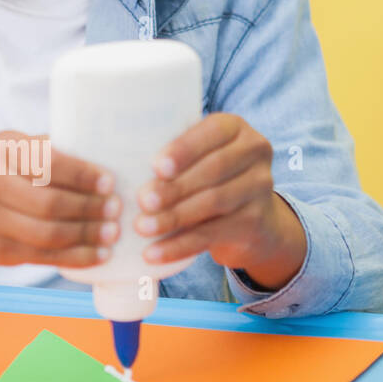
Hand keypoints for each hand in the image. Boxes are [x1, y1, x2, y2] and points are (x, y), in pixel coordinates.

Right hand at [0, 129, 121, 267]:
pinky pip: (43, 258)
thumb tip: (102, 160)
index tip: (109, 182)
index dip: (82, 175)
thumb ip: (48, 150)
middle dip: (88, 208)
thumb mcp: (13, 146)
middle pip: (48, 203)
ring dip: (86, 236)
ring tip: (111, 233)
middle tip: (115, 209)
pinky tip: (98, 255)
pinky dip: (76, 258)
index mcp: (0, 151)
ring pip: (47, 235)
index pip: (47, 163)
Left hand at [135, 113, 306, 290]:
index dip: (184, 149)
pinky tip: (154, 253)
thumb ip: (172, 155)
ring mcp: (260, 187)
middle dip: (174, 187)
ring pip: (213, 202)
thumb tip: (122, 163)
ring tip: (142, 227)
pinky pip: (212, 234)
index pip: (213, 132)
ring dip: (173, 217)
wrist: (253, 219)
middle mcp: (255, 152)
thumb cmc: (207, 178)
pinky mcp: (255, 222)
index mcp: (236, 128)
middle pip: (213, 170)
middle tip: (142, 201)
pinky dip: (179, 245)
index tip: (156, 167)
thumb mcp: (197, 157)